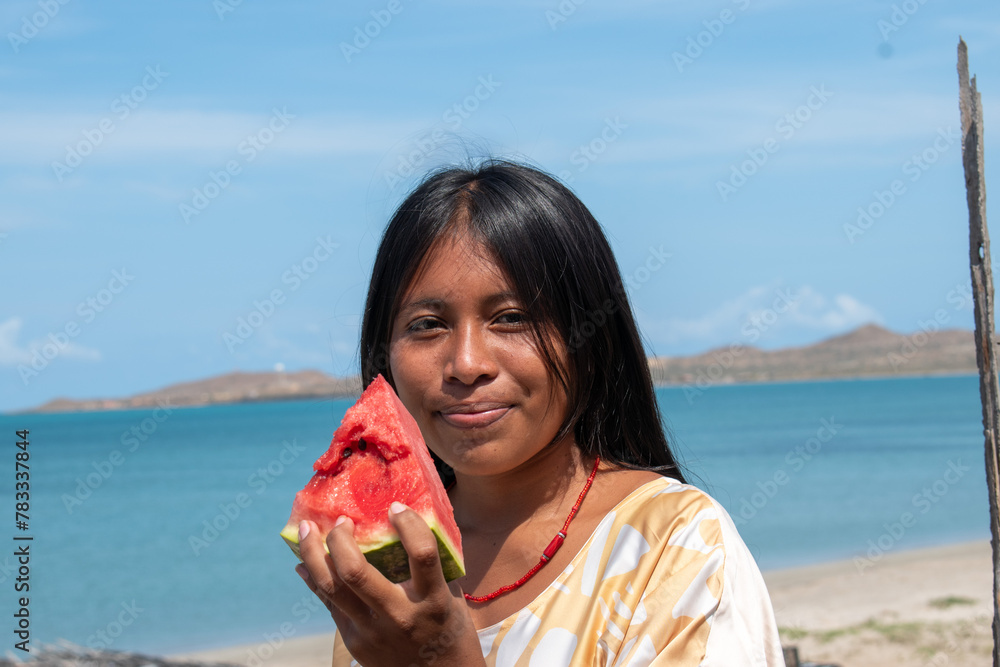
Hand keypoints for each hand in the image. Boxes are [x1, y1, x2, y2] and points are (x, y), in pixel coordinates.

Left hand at [296, 502, 483, 666]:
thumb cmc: (448, 627)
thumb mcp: (449, 594)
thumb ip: (430, 563)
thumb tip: (408, 519)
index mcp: (432, 600)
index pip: (422, 554)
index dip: (408, 525)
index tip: (396, 507)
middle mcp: (399, 617)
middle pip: (356, 572)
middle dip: (340, 538)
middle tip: (340, 519)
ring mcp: (372, 632)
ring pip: (331, 587)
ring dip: (313, 553)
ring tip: (307, 529)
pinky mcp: (354, 642)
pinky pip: (329, 603)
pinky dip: (314, 578)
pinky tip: (305, 562)